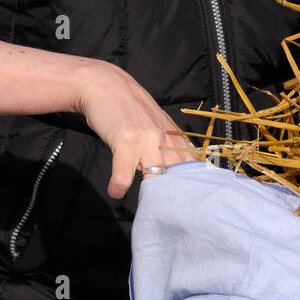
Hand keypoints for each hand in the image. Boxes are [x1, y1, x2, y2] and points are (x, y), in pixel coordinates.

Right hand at [69, 59, 196, 198]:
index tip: (192, 202)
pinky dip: (118, 186)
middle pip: (178, 174)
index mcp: (174, 137)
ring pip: (157, 175)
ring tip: (146, 204)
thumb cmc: (129, 111)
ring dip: (151, 193)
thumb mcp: (155, 127)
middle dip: (176, 194)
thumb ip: (166, 148)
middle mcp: (165, 139)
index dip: (193, 185)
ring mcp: (147, 140)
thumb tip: (171, 175)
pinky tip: (115, 191)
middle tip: (171, 213)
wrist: (106, 87)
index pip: (192, 166)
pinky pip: (124, 174)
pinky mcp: (126, 141)